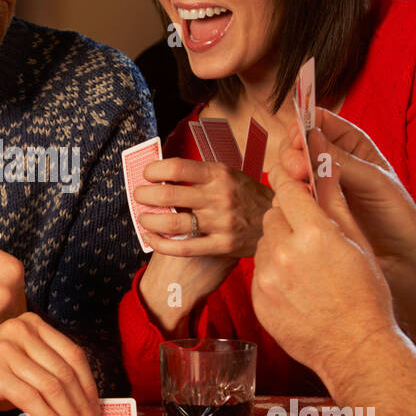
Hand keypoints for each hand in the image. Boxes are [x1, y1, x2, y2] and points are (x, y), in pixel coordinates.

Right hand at [0, 313, 100, 415]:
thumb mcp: (17, 369)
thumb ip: (45, 376)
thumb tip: (83, 405)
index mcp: (31, 324)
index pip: (73, 355)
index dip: (89, 387)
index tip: (98, 412)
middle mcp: (20, 330)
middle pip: (65, 371)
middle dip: (83, 406)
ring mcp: (6, 348)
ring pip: (52, 386)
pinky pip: (32, 399)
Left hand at [134, 156, 272, 259]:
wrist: (277, 218)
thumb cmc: (244, 195)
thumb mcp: (227, 174)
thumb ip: (198, 175)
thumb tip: (160, 174)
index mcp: (218, 174)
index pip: (176, 168)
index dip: (153, 171)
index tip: (147, 174)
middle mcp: (219, 197)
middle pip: (167, 196)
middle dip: (144, 196)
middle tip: (139, 196)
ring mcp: (220, 223)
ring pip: (171, 224)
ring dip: (148, 220)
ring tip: (143, 218)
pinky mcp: (222, 245)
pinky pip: (182, 248)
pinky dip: (160, 244)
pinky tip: (151, 239)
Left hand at [252, 161, 399, 376]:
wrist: (355, 349)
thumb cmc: (366, 297)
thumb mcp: (358, 244)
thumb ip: (335, 203)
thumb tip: (324, 167)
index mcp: (314, 234)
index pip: (287, 189)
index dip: (292, 185)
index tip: (296, 186)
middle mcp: (285, 252)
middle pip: (272, 215)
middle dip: (288, 218)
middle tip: (309, 235)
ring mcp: (267, 277)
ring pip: (263, 242)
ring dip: (279, 245)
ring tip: (305, 267)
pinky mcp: (258, 298)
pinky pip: (259, 270)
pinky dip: (273, 272)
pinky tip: (296, 287)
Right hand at [280, 108, 415, 274]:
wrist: (401, 258)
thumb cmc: (397, 216)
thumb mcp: (375, 182)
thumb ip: (343, 161)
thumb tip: (312, 138)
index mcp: (351, 145)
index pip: (319, 121)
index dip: (304, 124)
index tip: (299, 139)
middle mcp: (330, 161)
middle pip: (296, 144)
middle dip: (291, 152)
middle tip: (298, 169)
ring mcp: (318, 186)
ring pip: (288, 169)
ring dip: (286, 174)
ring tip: (300, 186)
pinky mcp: (309, 208)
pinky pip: (288, 196)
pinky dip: (286, 196)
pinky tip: (296, 204)